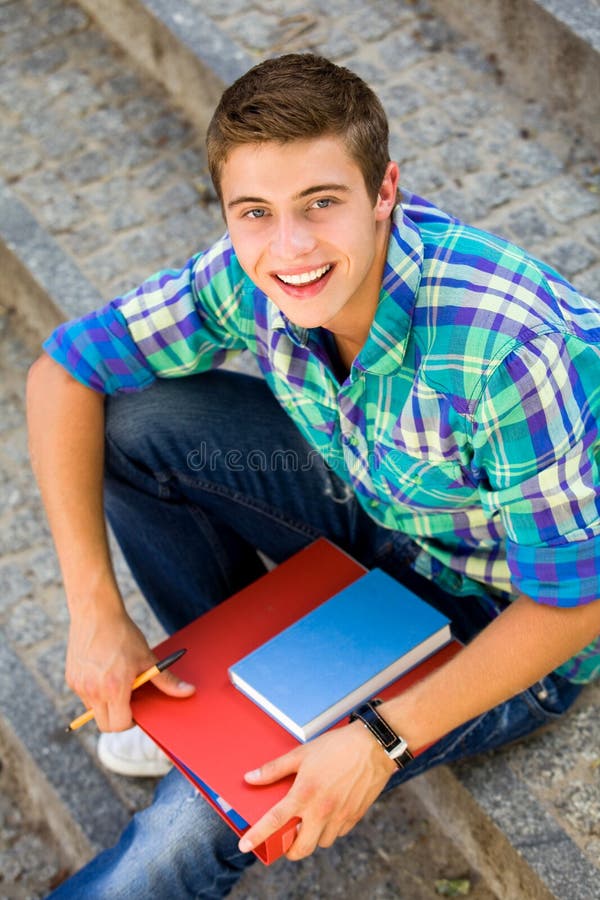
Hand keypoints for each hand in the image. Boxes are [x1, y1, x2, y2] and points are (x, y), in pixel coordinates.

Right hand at [66, 597, 193, 731]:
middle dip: (117, 718)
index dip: (132, 721)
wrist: (96, 613)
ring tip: (116, 681)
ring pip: (94, 711)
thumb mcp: (147, 658)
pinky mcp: (71, 679)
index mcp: (114, 688)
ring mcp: (79, 686)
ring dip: (105, 705)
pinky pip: (84, 697)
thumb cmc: (124, 635)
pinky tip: (103, 672)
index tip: (138, 708)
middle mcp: (93, 691)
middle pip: (105, 725)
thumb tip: (190, 691)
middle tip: (128, 699)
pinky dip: (94, 692)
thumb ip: (166, 680)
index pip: (120, 724)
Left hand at [238, 720, 396, 859]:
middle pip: (300, 848)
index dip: (257, 835)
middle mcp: (321, 810)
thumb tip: (251, 778)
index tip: (244, 846)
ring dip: (312, 837)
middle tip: (285, 840)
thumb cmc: (337, 747)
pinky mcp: (354, 817)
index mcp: (304, 793)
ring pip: (321, 842)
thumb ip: (275, 769)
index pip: (274, 821)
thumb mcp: (301, 753)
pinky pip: (338, 833)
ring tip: (310, 821)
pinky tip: (329, 813)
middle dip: (289, 850)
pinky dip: (330, 829)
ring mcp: (339, 816)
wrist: (373, 746)